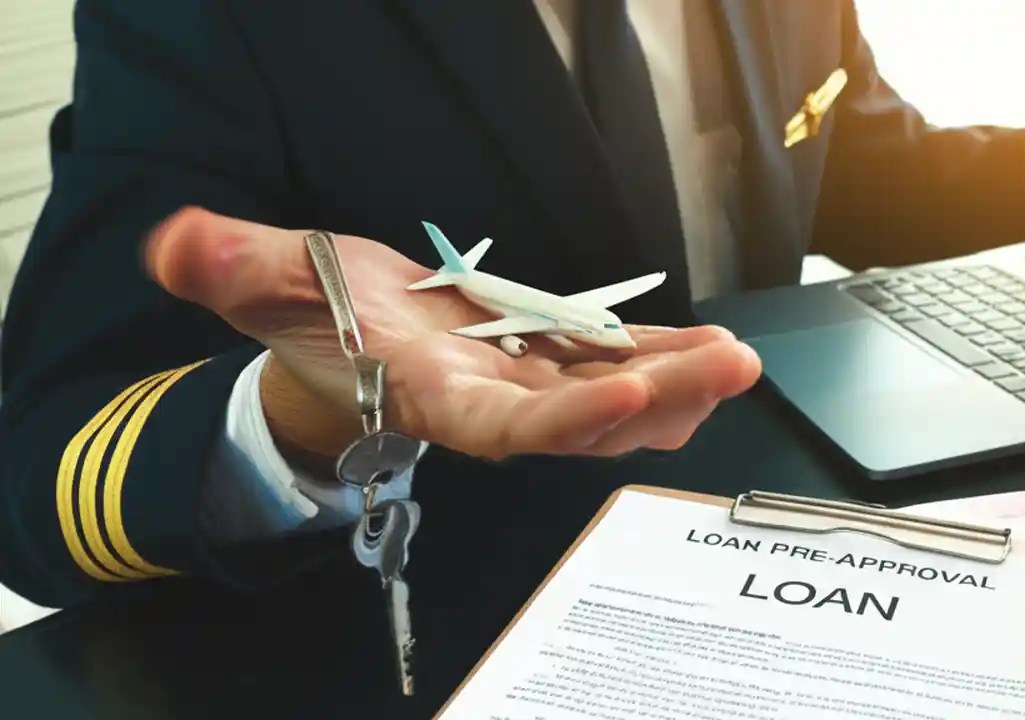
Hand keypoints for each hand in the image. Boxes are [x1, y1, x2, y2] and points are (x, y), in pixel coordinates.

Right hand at [144, 207, 761, 460]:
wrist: (347, 341)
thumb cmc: (312, 321)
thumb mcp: (266, 284)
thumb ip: (229, 266)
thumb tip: (178, 245)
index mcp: (435, 396)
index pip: (505, 424)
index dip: (566, 417)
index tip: (629, 396)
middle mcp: (493, 402)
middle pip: (584, 419)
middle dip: (658, 400)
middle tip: (729, 367)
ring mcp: (528, 382)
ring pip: (613, 398)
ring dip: (678, 384)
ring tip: (737, 359)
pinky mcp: (549, 355)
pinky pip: (615, 363)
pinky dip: (662, 356)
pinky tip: (711, 344)